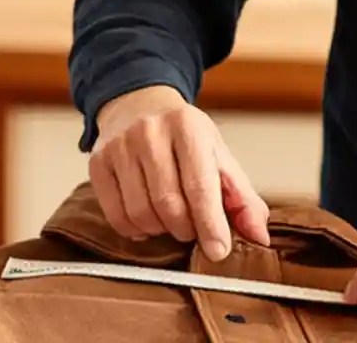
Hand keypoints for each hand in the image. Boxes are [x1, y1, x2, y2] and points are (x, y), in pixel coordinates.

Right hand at [89, 85, 269, 260]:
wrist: (138, 105)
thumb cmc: (185, 136)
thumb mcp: (219, 156)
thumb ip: (242, 197)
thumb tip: (259, 236)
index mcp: (189, 127)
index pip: (200, 186)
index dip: (210, 224)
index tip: (218, 251)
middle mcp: (151, 132)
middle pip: (169, 203)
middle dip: (187, 229)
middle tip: (194, 230)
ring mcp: (120, 147)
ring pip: (141, 213)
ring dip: (162, 231)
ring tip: (172, 222)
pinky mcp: (98, 163)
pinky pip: (116, 216)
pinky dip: (136, 230)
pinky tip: (149, 221)